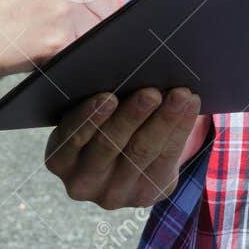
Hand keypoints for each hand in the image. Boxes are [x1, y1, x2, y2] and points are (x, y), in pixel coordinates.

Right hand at [0, 0, 121, 84]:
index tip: (96, 2)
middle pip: (110, 2)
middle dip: (99, 18)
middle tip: (73, 29)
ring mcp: (66, 10)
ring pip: (103, 28)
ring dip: (89, 38)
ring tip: (57, 41)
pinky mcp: (61, 41)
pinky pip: (86, 50)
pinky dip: (76, 56)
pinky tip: (52, 53)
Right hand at [44, 90, 209, 210]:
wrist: (121, 154)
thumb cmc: (99, 115)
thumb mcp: (82, 106)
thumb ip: (81, 86)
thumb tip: (101, 52)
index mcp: (58, 159)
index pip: (71, 138)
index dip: (90, 118)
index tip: (109, 96)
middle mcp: (82, 183)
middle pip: (109, 145)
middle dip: (132, 116)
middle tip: (151, 92)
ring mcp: (114, 194)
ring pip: (142, 152)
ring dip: (164, 120)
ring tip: (179, 94)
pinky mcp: (146, 195)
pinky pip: (166, 159)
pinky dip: (180, 128)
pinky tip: (189, 106)